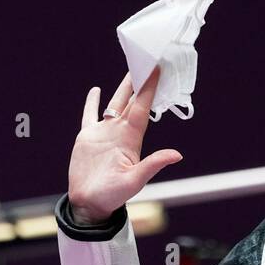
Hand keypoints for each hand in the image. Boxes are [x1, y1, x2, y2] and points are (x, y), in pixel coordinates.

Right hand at [68, 66, 182, 223]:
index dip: (149, 88)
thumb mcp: (135, 180)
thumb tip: (177, 155)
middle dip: (139, 81)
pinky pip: (90, 115)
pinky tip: (95, 90)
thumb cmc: (113, 196)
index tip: (157, 69)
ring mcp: (104, 133)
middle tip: (147, 60)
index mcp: (132, 138)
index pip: (142, 107)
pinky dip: (92, 103)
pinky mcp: (87, 138)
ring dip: (122, 88)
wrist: (90, 204)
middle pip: (131, 100)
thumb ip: (153, 164)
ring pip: (114, 104)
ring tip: (130, 70)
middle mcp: (120, 132)